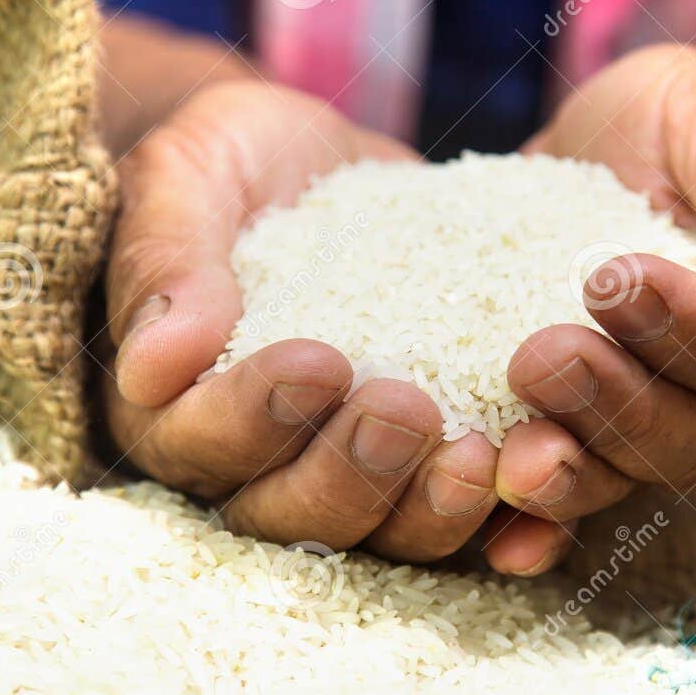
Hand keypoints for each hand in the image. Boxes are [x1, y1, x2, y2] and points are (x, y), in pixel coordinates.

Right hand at [102, 81, 503, 560]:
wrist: (324, 160)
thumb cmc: (234, 163)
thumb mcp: (188, 178)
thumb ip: (167, 261)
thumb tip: (154, 369)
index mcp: (175, 409)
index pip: (200, 441)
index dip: (254, 416)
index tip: (316, 361)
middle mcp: (258, 467)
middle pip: (291, 515)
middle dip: (350, 472)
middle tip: (406, 408)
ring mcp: (350, 475)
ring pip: (382, 534)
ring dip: (428, 507)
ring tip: (481, 453)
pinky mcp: (431, 467)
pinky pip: (466, 516)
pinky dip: (505, 512)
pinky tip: (541, 473)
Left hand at [491, 45, 695, 545]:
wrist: (648, 153)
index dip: (691, 327)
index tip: (612, 278)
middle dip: (618, 404)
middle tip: (541, 358)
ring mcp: (686, 431)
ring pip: (639, 472)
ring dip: (577, 469)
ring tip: (514, 454)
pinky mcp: (609, 443)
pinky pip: (585, 497)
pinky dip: (546, 527)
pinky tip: (505, 541)